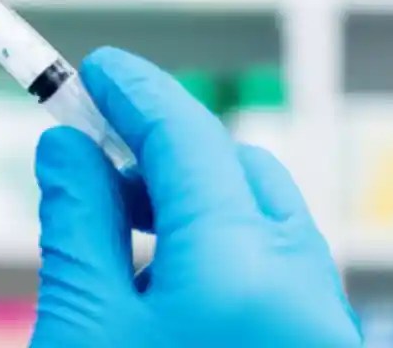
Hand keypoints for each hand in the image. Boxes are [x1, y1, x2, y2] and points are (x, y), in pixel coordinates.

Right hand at [31, 47, 360, 347]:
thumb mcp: (82, 324)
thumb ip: (78, 224)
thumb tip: (68, 148)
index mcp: (242, 270)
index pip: (191, 138)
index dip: (137, 93)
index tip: (97, 71)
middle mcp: (305, 289)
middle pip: (238, 169)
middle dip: (165, 152)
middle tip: (94, 150)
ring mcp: (324, 325)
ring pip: (264, 219)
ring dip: (196, 203)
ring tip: (122, 228)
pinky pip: (279, 271)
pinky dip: (225, 253)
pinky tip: (167, 282)